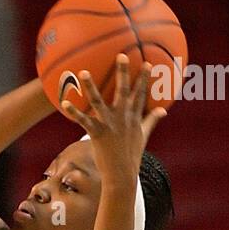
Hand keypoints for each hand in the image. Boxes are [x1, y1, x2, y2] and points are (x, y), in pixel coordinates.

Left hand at [61, 56, 165, 183]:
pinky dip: (73, 112)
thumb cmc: (131, 156)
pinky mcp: (97, 133)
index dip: (144, 78)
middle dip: (123, 72)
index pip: (140, 94)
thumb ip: (152, 120)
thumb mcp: (144, 136)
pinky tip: (64, 103)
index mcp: (133, 116)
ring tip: (83, 72)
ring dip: (91, 86)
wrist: (121, 175)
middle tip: (121, 54)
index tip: (147, 63)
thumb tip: (164, 110)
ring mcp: (109, 124)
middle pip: (123, 90)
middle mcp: (122, 117)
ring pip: (99, 101)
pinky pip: (83, 120)